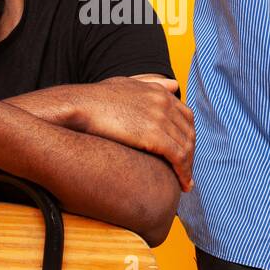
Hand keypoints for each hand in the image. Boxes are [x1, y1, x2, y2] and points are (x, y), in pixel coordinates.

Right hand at [74, 75, 195, 191]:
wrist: (79, 106)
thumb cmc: (96, 99)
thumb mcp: (127, 84)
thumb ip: (152, 84)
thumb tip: (174, 84)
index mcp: (159, 92)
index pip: (186, 117)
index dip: (188, 136)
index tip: (185, 152)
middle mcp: (164, 102)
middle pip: (189, 133)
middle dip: (190, 154)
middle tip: (187, 171)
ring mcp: (160, 118)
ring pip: (186, 147)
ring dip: (188, 167)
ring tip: (185, 182)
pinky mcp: (154, 136)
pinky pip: (178, 158)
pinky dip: (184, 173)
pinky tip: (183, 185)